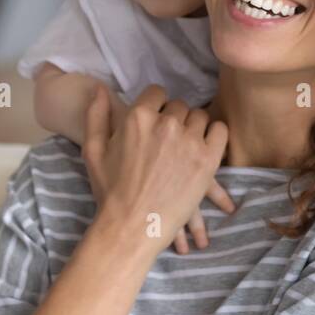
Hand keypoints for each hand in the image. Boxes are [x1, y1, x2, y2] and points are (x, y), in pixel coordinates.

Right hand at [82, 85, 228, 256]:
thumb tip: (99, 87)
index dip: (156, 106)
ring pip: (200, 117)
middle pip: (179, 105)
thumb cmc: (110, 191)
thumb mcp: (94, 150)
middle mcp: (166, 124)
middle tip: (167, 140)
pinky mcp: (208, 159)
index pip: (157, 92)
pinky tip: (205, 147)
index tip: (155, 121)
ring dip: (193, 127)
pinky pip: (220, 130)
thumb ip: (96, 115)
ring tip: (184, 147)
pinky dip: (214, 135)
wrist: (131, 227)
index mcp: (138, 117)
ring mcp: (190, 141)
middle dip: (173, 119)